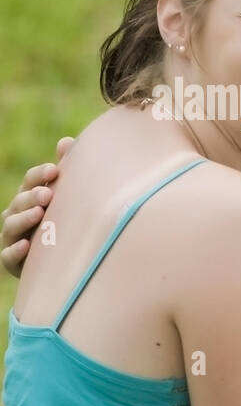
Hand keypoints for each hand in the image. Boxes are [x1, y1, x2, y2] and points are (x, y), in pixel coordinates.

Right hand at [1, 136, 73, 276]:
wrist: (65, 264)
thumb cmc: (66, 225)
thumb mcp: (68, 198)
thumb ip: (68, 170)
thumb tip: (67, 142)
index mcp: (30, 198)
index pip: (30, 181)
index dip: (40, 175)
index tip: (55, 170)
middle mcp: (18, 216)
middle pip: (19, 201)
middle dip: (32, 195)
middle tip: (49, 194)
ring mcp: (13, 238)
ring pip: (11, 225)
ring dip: (24, 218)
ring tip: (39, 213)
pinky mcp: (13, 262)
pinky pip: (7, 256)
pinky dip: (14, 251)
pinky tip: (26, 246)